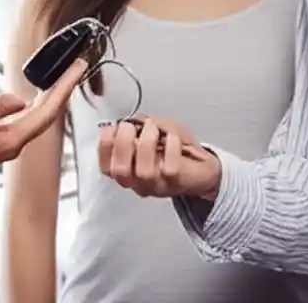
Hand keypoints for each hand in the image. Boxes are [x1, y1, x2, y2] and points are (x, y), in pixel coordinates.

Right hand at [0, 58, 86, 189]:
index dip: (63, 89)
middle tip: (77, 67)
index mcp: (9, 141)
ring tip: (63, 78)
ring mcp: (3, 144)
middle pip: (46, 115)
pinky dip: (35, 105)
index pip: (46, 113)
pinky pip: (23, 121)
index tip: (77, 69)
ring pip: (36, 118)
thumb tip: (19, 99)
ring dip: (51, 97)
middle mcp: (11, 145)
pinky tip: (36, 98)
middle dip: (63, 90)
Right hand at [98, 115, 220, 198]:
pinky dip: (170, 148)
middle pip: (120, 171)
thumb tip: (127, 121)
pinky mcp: (175, 184)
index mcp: (126, 171)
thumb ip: (136, 126)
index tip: (114, 126)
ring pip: (144, 172)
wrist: (201, 165)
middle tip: (131, 126)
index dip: (105, 144)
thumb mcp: (151, 130)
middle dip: (122, 143)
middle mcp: (136, 182)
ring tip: (153, 128)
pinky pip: (169, 169)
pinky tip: (172, 137)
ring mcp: (156, 186)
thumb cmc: (172, 146)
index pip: (105, 166)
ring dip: (146, 143)